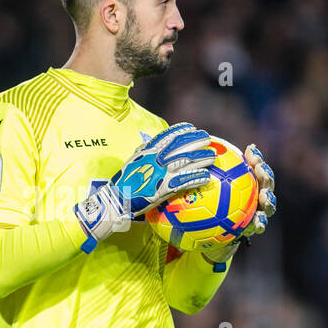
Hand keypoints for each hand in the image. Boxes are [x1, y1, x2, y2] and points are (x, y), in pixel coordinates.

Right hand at [74, 122, 215, 251]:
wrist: (115, 200)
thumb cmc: (123, 183)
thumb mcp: (132, 162)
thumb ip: (143, 152)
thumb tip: (151, 143)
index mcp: (147, 152)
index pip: (166, 137)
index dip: (180, 131)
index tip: (191, 127)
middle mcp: (154, 160)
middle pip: (179, 147)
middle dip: (194, 141)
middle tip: (207, 138)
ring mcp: (159, 173)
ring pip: (184, 162)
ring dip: (200, 158)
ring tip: (212, 156)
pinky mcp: (162, 188)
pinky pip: (182, 182)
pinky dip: (195, 178)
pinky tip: (206, 177)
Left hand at [202, 143, 275, 263]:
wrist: (203, 236)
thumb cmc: (196, 211)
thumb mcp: (190, 193)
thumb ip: (191, 177)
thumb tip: (179, 159)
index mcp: (239, 182)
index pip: (249, 165)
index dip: (254, 157)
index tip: (250, 150)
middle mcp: (250, 194)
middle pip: (263, 181)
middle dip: (265, 174)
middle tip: (260, 170)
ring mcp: (253, 211)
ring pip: (267, 203)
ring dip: (270, 199)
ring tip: (265, 198)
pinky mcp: (252, 228)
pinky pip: (258, 225)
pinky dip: (259, 224)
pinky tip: (257, 224)